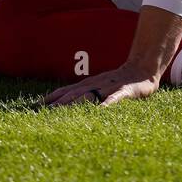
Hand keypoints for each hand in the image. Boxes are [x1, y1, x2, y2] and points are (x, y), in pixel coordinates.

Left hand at [43, 63, 161, 107]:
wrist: (144, 69)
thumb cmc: (121, 81)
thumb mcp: (100, 85)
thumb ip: (85, 93)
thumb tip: (66, 101)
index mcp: (90, 84)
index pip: (67, 91)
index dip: (53, 98)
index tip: (36, 107)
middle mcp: (97, 85)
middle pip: (75, 94)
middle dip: (59, 103)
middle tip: (44, 113)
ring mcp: (111, 87)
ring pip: (91, 95)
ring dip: (76, 103)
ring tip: (63, 111)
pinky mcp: (126, 91)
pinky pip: (116, 97)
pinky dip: (108, 102)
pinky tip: (102, 109)